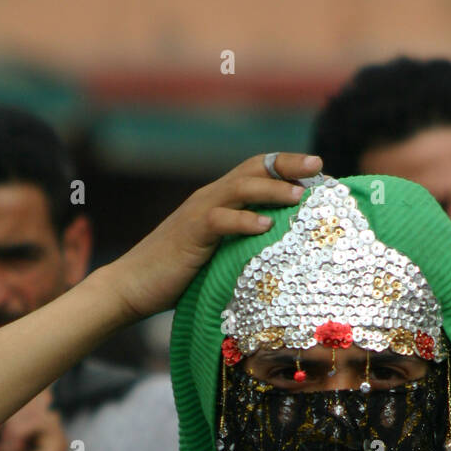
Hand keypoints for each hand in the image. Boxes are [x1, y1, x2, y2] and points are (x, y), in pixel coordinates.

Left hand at [0, 390, 67, 450]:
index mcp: (33, 426)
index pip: (20, 395)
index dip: (0, 402)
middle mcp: (46, 426)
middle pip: (22, 397)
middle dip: (0, 413)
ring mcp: (53, 433)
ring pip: (28, 407)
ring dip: (7, 425)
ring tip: (1, 448)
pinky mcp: (57, 442)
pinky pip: (36, 421)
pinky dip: (16, 434)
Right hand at [102, 153, 321, 324]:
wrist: (131, 286)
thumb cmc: (175, 279)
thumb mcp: (215, 257)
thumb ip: (239, 247)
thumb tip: (276, 258)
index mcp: (216, 202)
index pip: (254, 172)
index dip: (285, 166)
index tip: (316, 170)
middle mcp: (208, 199)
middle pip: (252, 169)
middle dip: (286, 165)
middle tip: (318, 166)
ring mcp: (197, 214)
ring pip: (239, 189)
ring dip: (271, 190)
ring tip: (299, 195)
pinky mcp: (189, 234)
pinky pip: (219, 220)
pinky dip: (243, 220)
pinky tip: (265, 225)